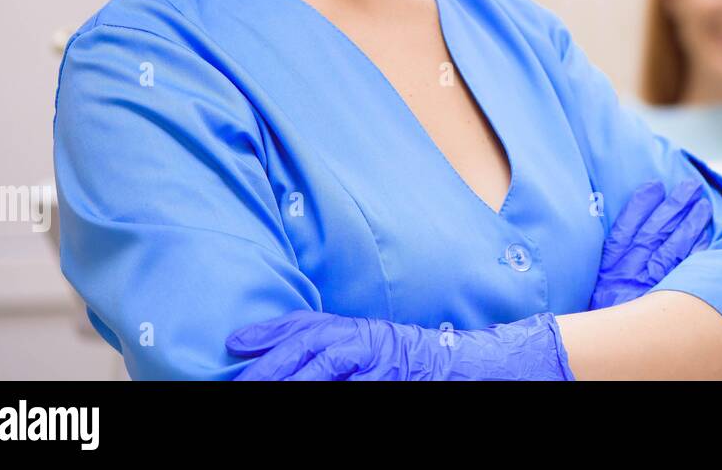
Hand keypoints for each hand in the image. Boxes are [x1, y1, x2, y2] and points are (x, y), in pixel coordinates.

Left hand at [226, 309, 574, 379]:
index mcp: (365, 331)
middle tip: (238, 376)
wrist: (484, 366)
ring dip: (295, 378)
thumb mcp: (384, 347)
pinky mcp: (397, 379)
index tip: (237, 341)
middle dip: (273, 361)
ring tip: (262, 387)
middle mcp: (372, 341)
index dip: (273, 331)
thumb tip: (296, 357)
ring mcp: (385, 363)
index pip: (312, 326)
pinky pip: (359, 388)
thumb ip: (349, 350)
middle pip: (313, 346)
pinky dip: (331, 388)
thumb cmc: (430, 362)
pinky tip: (308, 396)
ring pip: (330, 368)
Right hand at [588, 178, 713, 310]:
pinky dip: (697, 254)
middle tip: (690, 187)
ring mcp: (651, 288)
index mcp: (610, 270)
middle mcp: (630, 275)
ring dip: (690, 224)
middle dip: (674, 207)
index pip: (627, 229)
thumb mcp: (596, 290)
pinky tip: (707, 238)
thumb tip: (628, 235)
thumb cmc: (601, 322)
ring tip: (703, 205)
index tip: (654, 185)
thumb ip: (611, 265)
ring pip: (674, 248)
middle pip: (656, 233)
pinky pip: (686, 273)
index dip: (640, 205)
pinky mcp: (667, 302)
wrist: (607, 355)